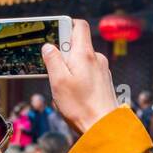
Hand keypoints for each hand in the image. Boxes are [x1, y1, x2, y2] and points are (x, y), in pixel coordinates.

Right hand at [41, 19, 118, 134]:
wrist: (104, 127)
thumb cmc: (81, 106)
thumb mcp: (58, 82)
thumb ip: (53, 60)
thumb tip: (48, 47)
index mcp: (85, 54)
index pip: (78, 26)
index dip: (65, 26)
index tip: (53, 37)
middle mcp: (96, 58)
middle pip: (78, 44)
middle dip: (63, 53)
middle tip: (53, 70)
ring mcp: (102, 70)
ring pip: (82, 60)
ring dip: (70, 68)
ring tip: (63, 87)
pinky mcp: (104, 82)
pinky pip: (88, 72)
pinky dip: (78, 77)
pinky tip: (74, 94)